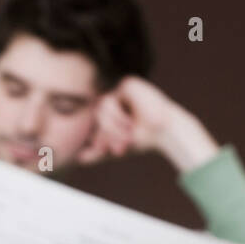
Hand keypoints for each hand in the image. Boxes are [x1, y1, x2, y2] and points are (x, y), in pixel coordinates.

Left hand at [75, 76, 218, 172]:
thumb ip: (99, 153)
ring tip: (127, 136)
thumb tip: (79, 159)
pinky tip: (131, 123)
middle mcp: (117, 97)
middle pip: (97, 113)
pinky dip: (118, 115)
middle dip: (106, 133)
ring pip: (102, 107)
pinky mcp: (128, 84)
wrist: (166, 133)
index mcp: (113, 109)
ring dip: (112, 126)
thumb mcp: (118, 146)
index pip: (96, 121)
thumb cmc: (146, 140)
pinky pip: (111, 98)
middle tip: (117, 148)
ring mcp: (122, 89)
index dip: (98, 136)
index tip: (103, 150)